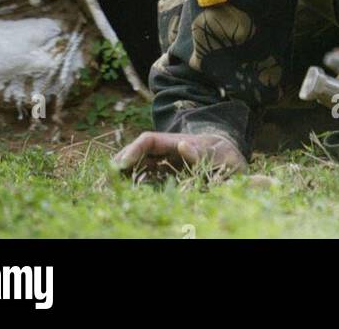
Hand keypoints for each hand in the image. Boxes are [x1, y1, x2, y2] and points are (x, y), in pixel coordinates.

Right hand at [112, 128, 247, 180]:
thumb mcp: (222, 156)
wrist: (233, 163)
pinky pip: (145, 181)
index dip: (132, 150)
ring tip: (108, 191)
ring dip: (123, 177)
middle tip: (104, 182)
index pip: (148, 140)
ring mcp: (164, 165)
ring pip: (137, 167)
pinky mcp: (165, 179)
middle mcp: (166, 151)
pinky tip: (123, 199)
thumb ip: (202, 154)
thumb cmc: (229, 159)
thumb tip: (181, 144)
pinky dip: (133, 188)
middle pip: (136, 154)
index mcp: (177, 142)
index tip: (121, 165)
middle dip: (119, 165)